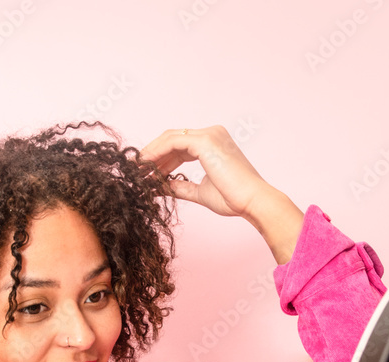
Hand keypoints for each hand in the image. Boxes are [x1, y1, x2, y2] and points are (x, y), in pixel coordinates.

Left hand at [140, 126, 303, 263]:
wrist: (252, 201)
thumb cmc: (234, 199)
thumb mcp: (201, 192)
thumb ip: (182, 187)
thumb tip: (162, 187)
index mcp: (214, 143)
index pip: (180, 145)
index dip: (161, 159)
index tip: (146, 172)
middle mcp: (212, 133)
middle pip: (173, 139)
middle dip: (153, 155)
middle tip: (136, 171)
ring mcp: (209, 135)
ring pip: (170, 138)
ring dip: (151, 154)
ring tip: (137, 170)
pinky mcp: (205, 141)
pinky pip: (172, 142)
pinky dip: (156, 152)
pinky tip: (145, 165)